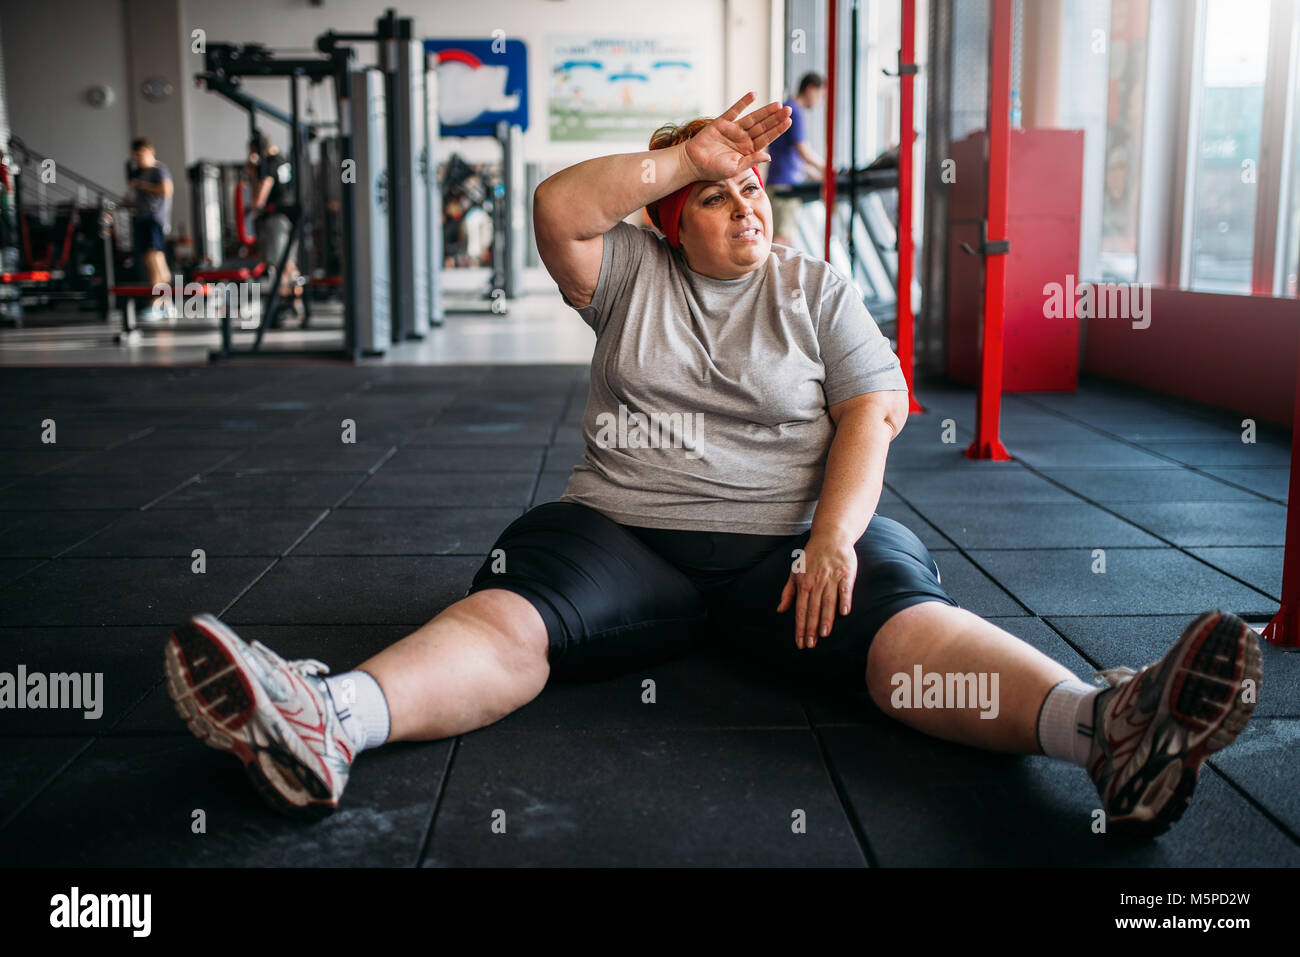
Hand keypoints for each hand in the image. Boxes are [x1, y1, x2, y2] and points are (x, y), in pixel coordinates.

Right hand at [681, 92, 791, 182]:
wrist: (693, 163)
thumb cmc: (713, 169)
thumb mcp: (735, 168)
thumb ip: (751, 161)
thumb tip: (769, 156)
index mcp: (748, 150)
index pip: (766, 138)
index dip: (777, 130)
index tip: (788, 122)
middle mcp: (743, 138)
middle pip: (763, 126)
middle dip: (775, 118)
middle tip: (789, 109)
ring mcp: (734, 129)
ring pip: (753, 118)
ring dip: (765, 111)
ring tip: (778, 104)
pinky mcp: (722, 122)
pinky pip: (735, 110)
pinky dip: (743, 102)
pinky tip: (753, 95)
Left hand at [776, 532, 857, 649]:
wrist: (830, 537)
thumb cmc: (812, 556)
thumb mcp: (795, 572)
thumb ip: (788, 592)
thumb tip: (780, 609)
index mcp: (803, 584)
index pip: (800, 610)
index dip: (800, 627)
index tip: (800, 643)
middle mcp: (816, 583)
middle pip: (813, 609)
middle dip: (811, 628)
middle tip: (811, 645)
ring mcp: (831, 578)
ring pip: (827, 602)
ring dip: (826, 618)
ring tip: (824, 634)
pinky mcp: (846, 574)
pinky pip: (845, 589)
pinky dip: (844, 600)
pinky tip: (844, 612)